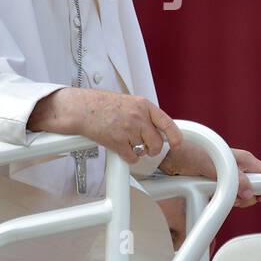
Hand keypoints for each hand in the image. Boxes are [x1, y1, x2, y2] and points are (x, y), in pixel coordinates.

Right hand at [29, 87, 182, 165]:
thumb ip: (144, 115)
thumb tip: (158, 130)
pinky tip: (121, 148)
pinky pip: (132, 157)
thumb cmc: (103, 105)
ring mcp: (128, 130)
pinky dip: (129, 157)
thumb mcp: (130, 103)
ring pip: (145, 151)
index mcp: (144, 105)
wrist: (83, 109)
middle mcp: (138, 117)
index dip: (175, 136)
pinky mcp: (118, 142)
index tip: (177, 143)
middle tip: (147, 148)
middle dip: (153, 148)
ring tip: (129, 143)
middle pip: (157, 142)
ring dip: (139, 151)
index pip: (167, 123)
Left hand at [161, 141, 260, 208]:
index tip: (258, 198)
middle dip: (247, 198)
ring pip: (243, 196)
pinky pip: (229, 198)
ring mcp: (230, 177)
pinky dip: (224, 201)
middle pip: (256, 189)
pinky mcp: (220, 185)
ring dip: (234, 201)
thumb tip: (250, 192)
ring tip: (220, 194)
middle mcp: (240, 168)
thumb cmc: (191, 152)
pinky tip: (214, 198)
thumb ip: (233, 178)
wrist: (171, 156)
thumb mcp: (213, 166)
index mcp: (244, 159)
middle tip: (234, 198)